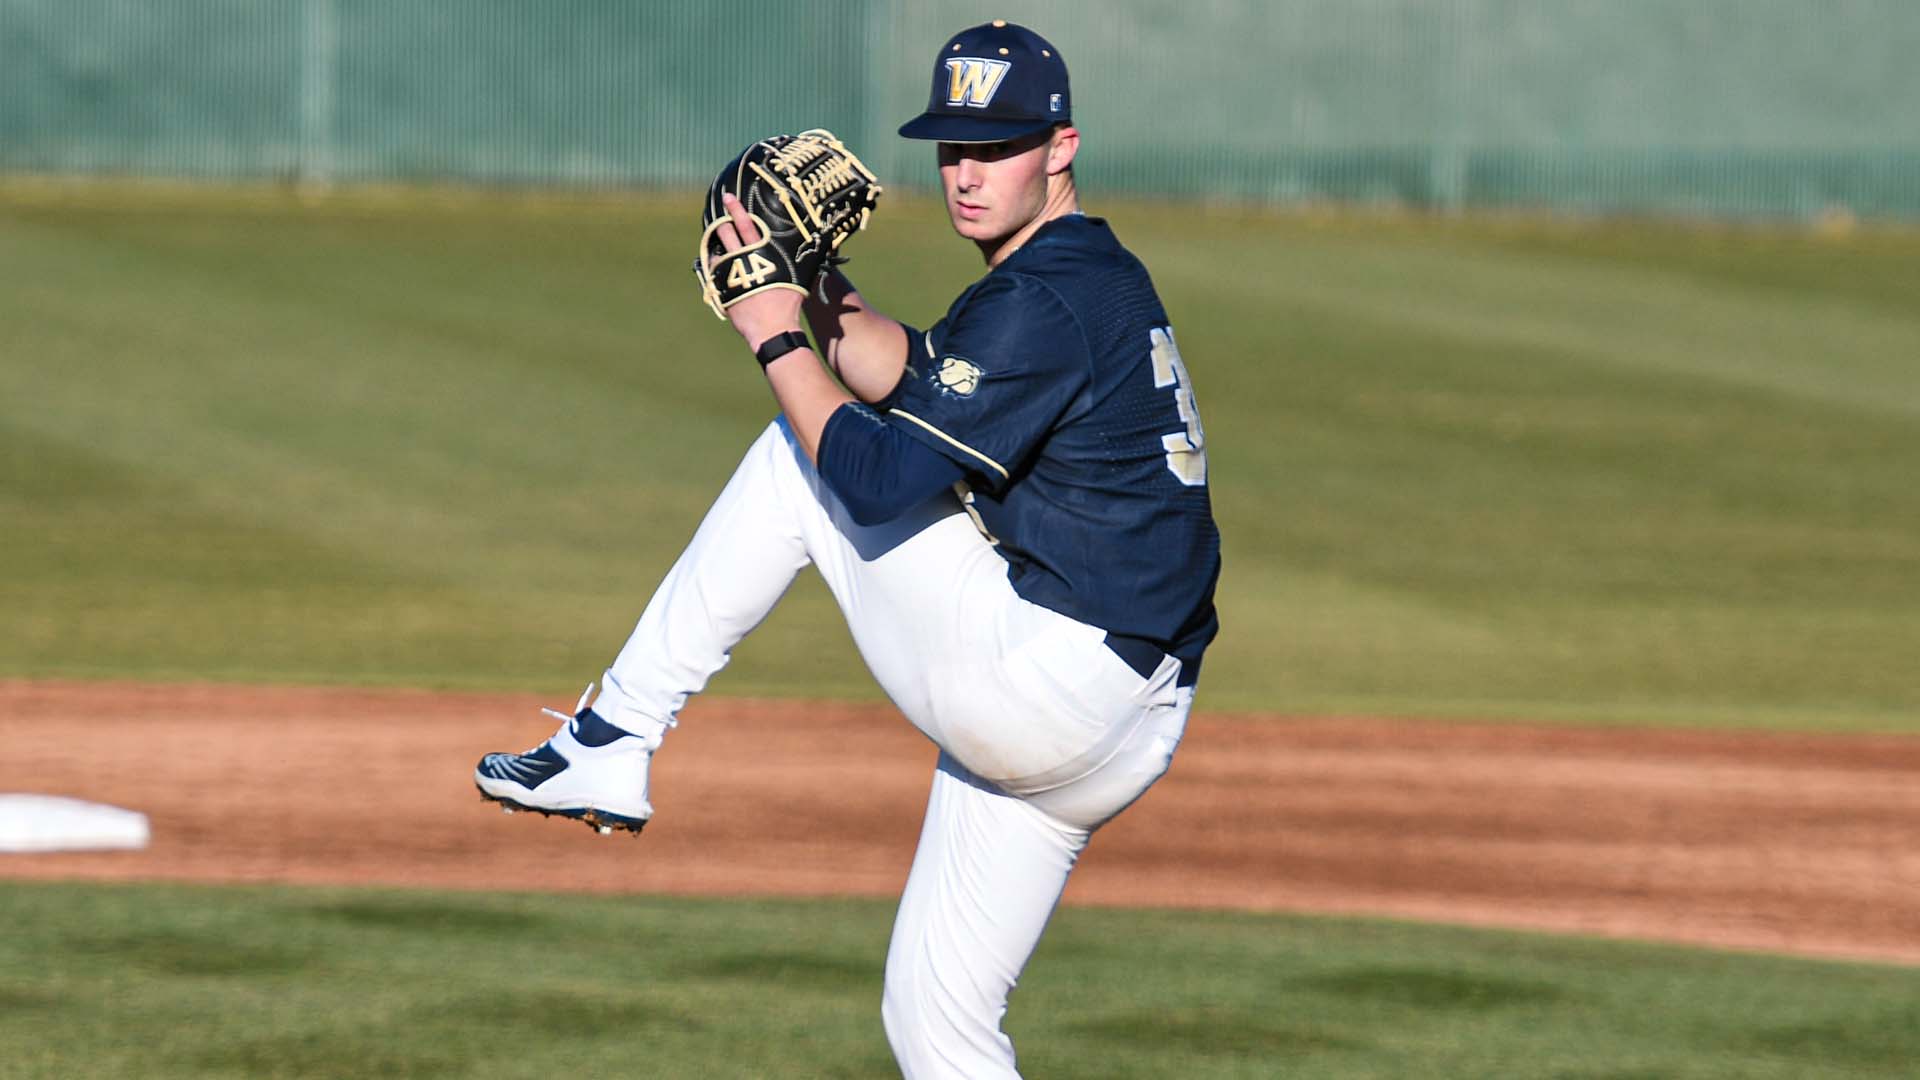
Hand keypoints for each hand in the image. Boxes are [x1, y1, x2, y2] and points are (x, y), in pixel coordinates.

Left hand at [715, 192, 806, 350]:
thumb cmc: (788, 303)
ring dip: (717, 245)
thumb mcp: (800, 276)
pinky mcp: (721, 288)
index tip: (728, 198)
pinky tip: (718, 264)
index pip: (746, 225)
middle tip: (719, 216)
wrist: (771, 329)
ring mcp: (728, 274)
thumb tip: (825, 239)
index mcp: (760, 254)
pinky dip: (715, 265)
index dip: (736, 209)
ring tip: (717, 241)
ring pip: (717, 251)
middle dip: (721, 223)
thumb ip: (807, 257)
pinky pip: (713, 271)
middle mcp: (741, 260)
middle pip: (726, 234)